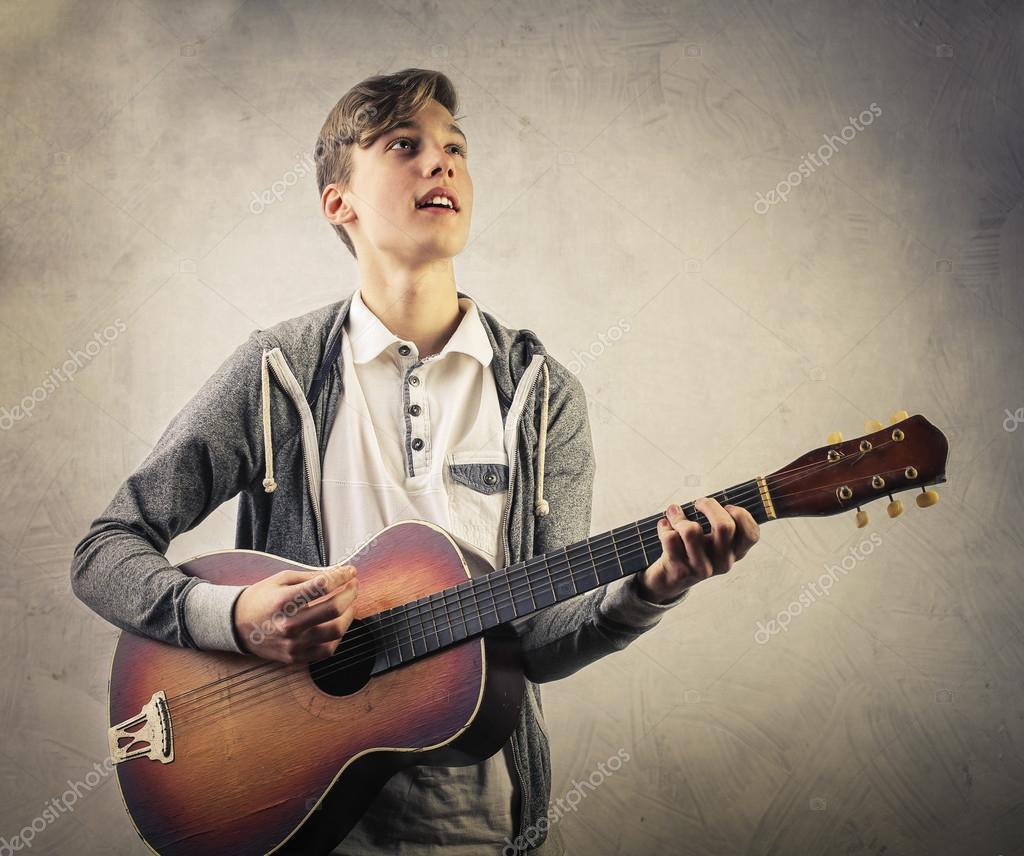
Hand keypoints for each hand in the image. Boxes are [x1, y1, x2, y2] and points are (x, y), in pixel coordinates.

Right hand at [234, 563, 358, 663]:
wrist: (236, 625)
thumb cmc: (261, 599)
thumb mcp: (282, 579)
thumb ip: (312, 576)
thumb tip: (340, 573)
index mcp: (284, 601)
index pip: (322, 585)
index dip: (342, 576)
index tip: (350, 572)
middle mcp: (289, 624)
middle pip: (334, 609)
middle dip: (350, 593)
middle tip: (353, 586)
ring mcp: (293, 644)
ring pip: (336, 631)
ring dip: (349, 615)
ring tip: (348, 605)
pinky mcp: (295, 657)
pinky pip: (327, 650)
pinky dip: (338, 636)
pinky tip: (337, 624)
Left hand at [635, 497, 759, 602]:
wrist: (670, 580)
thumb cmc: (693, 550)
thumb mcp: (712, 540)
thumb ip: (717, 521)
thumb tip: (707, 499)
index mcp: (736, 554)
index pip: (751, 534)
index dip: (741, 515)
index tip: (727, 506)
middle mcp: (723, 563)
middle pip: (724, 526)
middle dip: (709, 505)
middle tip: (698, 502)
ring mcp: (702, 569)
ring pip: (691, 531)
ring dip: (679, 516)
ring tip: (674, 513)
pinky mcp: (680, 571)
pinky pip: (670, 538)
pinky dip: (664, 527)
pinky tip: (664, 526)